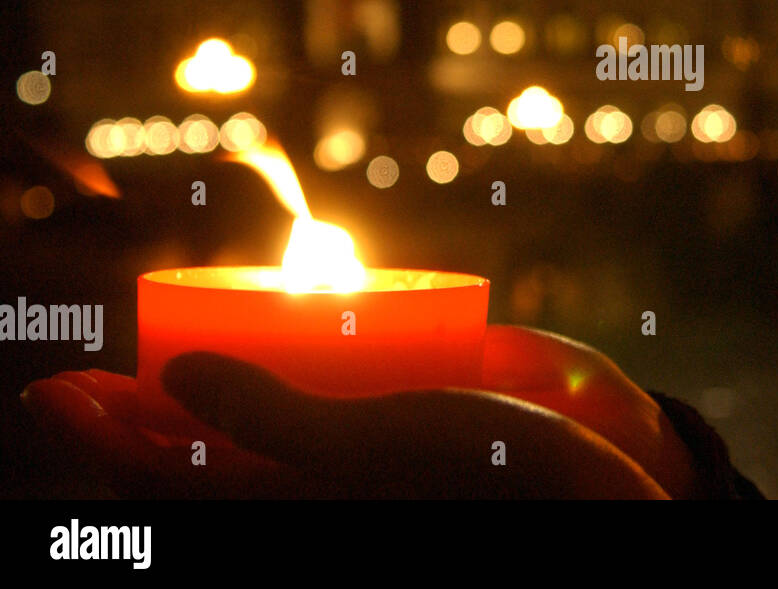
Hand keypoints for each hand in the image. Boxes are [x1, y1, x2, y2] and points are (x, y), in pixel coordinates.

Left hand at [20, 325, 701, 498]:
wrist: (602, 500)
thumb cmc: (500, 483)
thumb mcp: (385, 448)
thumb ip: (275, 419)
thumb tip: (173, 378)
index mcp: (294, 520)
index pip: (166, 489)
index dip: (102, 441)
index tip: (55, 392)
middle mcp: (309, 511)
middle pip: (188, 479)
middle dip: (127, 435)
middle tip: (79, 386)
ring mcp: (345, 496)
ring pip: (232, 468)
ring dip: (177, 429)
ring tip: (144, 386)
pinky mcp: (382, 475)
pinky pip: (290, 455)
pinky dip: (247, 423)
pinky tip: (246, 389)